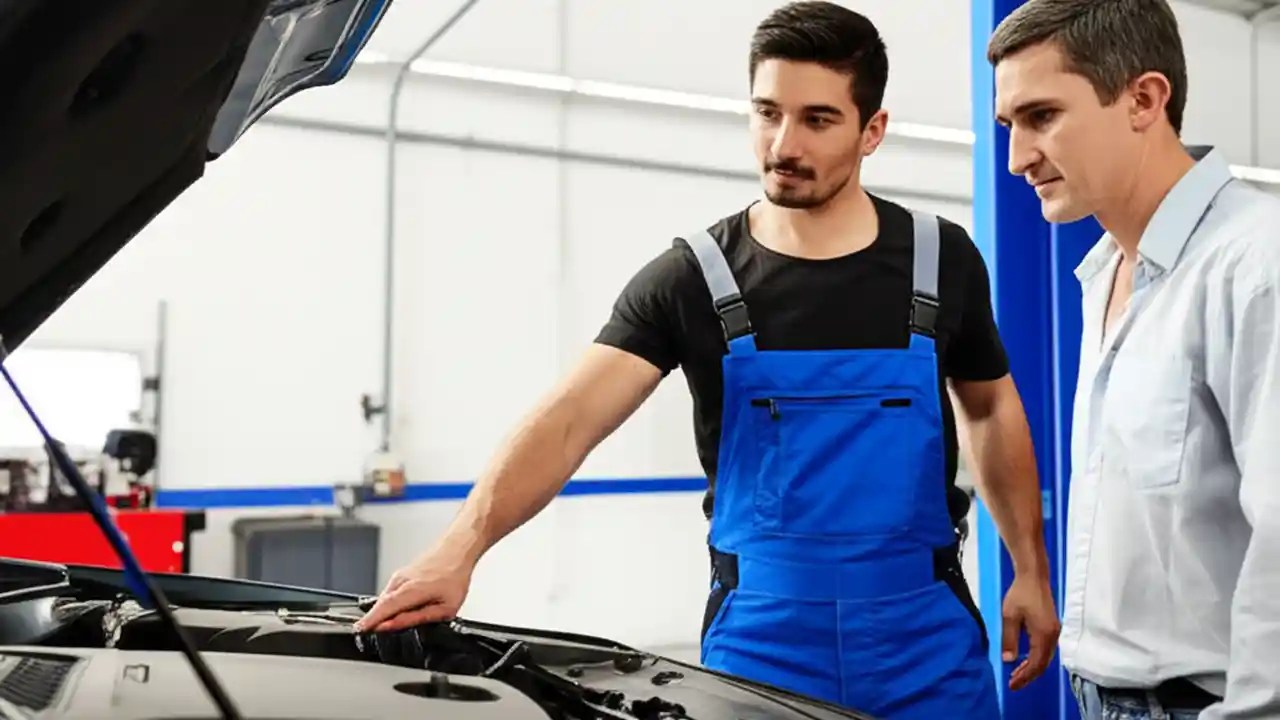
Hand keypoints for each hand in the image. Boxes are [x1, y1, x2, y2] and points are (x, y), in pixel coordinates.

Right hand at [353, 550, 473, 632]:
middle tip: (366, 634)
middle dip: (371, 620)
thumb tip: (395, 625)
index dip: (370, 622)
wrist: (457, 550)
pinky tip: (395, 612)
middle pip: (381, 604)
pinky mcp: (400, 576)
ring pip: (385, 598)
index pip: (385, 608)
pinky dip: (388, 604)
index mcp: (413, 589)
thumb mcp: (445, 608)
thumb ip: (418, 618)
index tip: (359, 631)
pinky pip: (389, 593)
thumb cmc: (455, 576)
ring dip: (381, 613)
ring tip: (381, 626)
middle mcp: (402, 581)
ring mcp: (399, 576)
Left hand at [1002, 572, 1060, 690]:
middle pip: (1043, 664)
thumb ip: (1009, 639)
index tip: (1012, 685)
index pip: (1036, 664)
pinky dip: (1036, 658)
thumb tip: (1009, 660)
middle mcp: (1053, 636)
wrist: (1034, 576)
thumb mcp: (1009, 616)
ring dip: (1032, 667)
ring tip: (1017, 674)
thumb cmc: (1020, 594)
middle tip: (1013, 683)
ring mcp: (1054, 631)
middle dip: (1028, 675)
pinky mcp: (1052, 627)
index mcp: (1044, 635)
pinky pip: (1045, 650)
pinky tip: (1025, 659)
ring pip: (1045, 658)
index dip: (1024, 677)